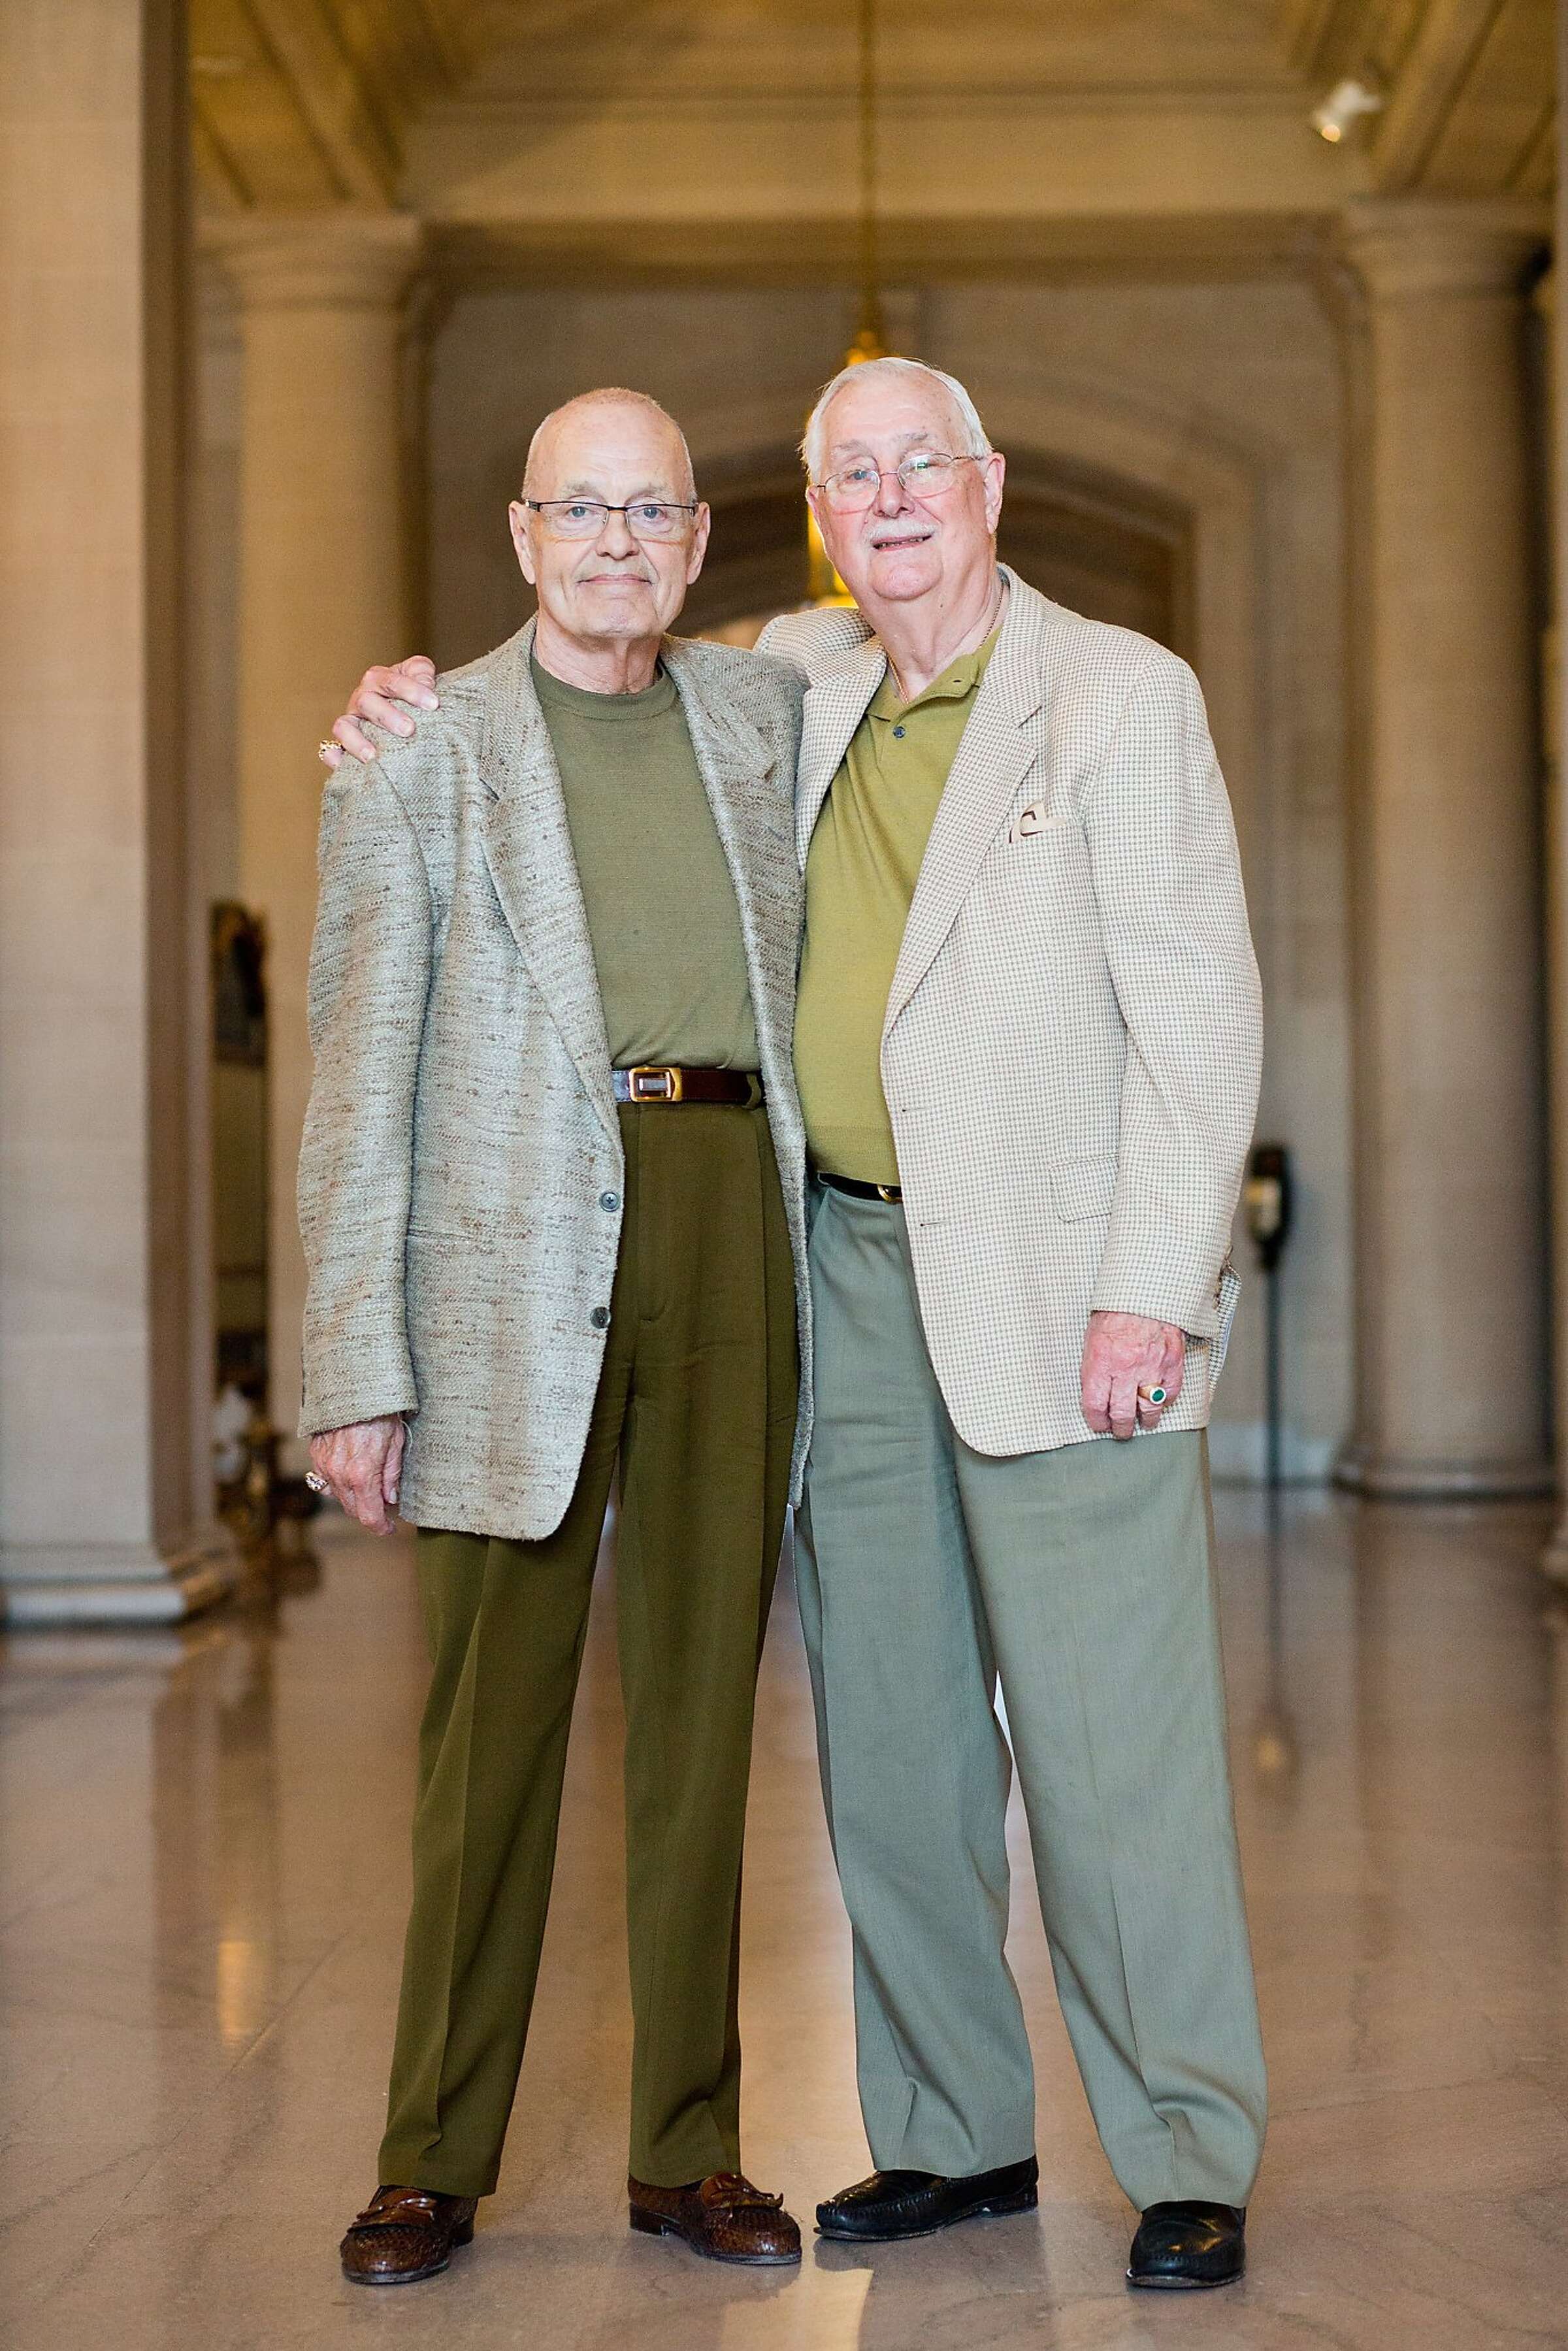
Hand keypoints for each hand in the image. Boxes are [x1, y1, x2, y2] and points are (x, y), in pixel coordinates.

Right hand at [308, 1415, 405, 1531]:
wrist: (353, 1384)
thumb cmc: (380, 1411)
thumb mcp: (396, 1442)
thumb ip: (392, 1475)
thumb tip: (391, 1499)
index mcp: (362, 1475)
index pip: (369, 1515)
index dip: (381, 1527)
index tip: (389, 1528)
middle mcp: (339, 1474)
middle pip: (353, 1509)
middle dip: (369, 1511)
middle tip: (385, 1504)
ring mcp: (324, 1465)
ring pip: (338, 1496)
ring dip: (354, 1497)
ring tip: (370, 1486)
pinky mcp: (316, 1454)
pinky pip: (325, 1479)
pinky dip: (338, 1482)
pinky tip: (350, 1473)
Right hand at [320, 657, 438, 767]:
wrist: (408, 712)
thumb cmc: (414, 695)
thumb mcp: (420, 677)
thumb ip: (422, 673)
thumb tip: (424, 682)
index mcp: (378, 680)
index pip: (390, 681)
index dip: (411, 690)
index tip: (433, 704)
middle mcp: (362, 699)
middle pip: (367, 702)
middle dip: (387, 715)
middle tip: (408, 729)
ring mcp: (352, 721)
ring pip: (344, 726)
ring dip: (357, 741)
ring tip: (373, 755)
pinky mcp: (345, 744)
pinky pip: (332, 748)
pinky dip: (333, 755)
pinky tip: (339, 762)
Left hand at [1079, 1311, 1184, 1440]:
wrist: (1143, 1291)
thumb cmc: (1114, 1313)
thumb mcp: (1092, 1339)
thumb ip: (1094, 1369)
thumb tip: (1095, 1396)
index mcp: (1101, 1362)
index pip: (1095, 1405)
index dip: (1096, 1421)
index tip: (1099, 1424)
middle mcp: (1126, 1369)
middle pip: (1122, 1413)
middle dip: (1120, 1428)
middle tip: (1120, 1430)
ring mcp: (1152, 1367)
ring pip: (1149, 1409)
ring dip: (1145, 1420)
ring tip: (1142, 1422)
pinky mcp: (1172, 1362)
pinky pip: (1171, 1393)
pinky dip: (1165, 1401)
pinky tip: (1159, 1401)